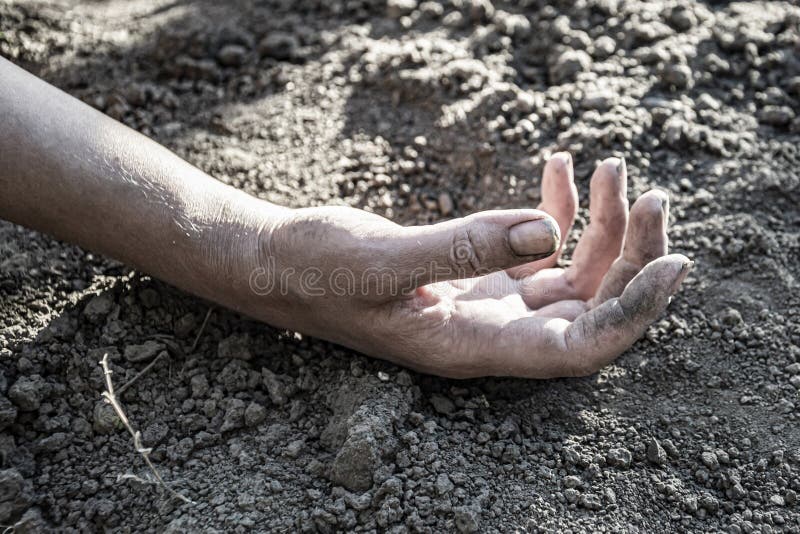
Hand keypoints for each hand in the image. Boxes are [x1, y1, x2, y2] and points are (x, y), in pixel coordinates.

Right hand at [249, 153, 691, 377]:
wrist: (279, 265)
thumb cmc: (317, 271)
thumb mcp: (383, 259)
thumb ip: (463, 249)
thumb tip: (546, 232)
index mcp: (473, 347)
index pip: (580, 348)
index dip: (634, 314)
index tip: (674, 263)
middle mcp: (490, 334)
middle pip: (590, 309)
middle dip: (631, 256)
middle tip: (650, 193)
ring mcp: (486, 305)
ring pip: (571, 276)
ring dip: (602, 227)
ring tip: (612, 167)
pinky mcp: (476, 275)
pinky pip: (537, 250)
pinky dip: (558, 211)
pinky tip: (559, 168)